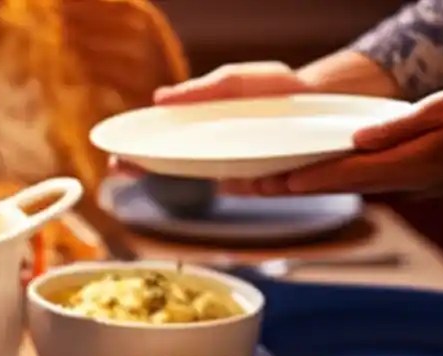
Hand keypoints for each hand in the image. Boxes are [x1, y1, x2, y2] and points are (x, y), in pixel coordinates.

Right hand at [102, 62, 314, 176]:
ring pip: (206, 180)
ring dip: (182, 178)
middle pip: (173, 167)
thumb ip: (203, 90)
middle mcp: (215, 153)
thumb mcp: (238, 82)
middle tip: (121, 167)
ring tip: (156, 166)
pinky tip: (236, 174)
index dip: (136, 152)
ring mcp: (237, 169)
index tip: (114, 156)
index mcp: (205, 129)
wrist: (328, 100)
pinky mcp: (264, 180)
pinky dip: (244, 183)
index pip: (163, 144)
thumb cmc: (279, 89)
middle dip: (145, 168)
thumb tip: (161, 98)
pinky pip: (246, 186)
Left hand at [228, 84, 442, 195]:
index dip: (300, 180)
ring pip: (332, 186)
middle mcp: (395, 182)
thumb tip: (360, 139)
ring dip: (291, 187)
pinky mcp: (399, 180)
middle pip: (324, 186)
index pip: (340, 174)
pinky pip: (348, 182)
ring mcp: (397, 184)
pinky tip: (296, 177)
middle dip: (279, 189)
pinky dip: (317, 180)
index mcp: (405, 167)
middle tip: (236, 188)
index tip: (265, 183)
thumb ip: (402, 127)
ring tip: (251, 185)